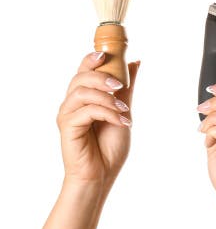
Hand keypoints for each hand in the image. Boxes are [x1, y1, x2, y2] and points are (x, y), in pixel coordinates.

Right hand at [57, 52, 139, 190]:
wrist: (102, 173)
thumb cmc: (109, 145)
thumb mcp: (123, 110)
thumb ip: (125, 88)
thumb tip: (134, 62)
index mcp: (83, 97)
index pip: (82, 70)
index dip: (91, 59)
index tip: (106, 54)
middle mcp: (71, 103)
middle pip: (80, 77)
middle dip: (101, 77)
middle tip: (120, 84)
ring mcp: (67, 115)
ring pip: (82, 92)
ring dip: (107, 98)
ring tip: (124, 110)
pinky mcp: (67, 127)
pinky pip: (87, 111)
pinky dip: (107, 113)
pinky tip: (122, 122)